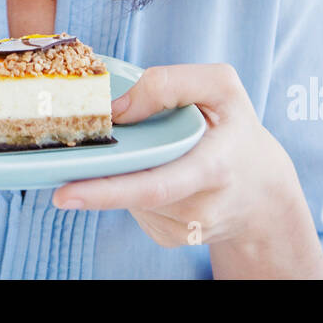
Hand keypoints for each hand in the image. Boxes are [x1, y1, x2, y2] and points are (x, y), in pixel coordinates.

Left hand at [51, 63, 322, 277]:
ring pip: (131, 199)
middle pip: (135, 199)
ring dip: (120, 175)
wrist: (262, 188)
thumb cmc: (236, 128)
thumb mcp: (221, 87)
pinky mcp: (172, 238)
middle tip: (59, 193)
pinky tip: (152, 171)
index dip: (110, 191)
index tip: (68, 192)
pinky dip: (130, 187)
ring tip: (145, 151)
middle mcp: (200, 208)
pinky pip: (135, 209)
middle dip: (94, 195)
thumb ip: (169, 84)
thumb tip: (116, 109)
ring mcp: (185, 229)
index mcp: (214, 168)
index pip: (156, 186)